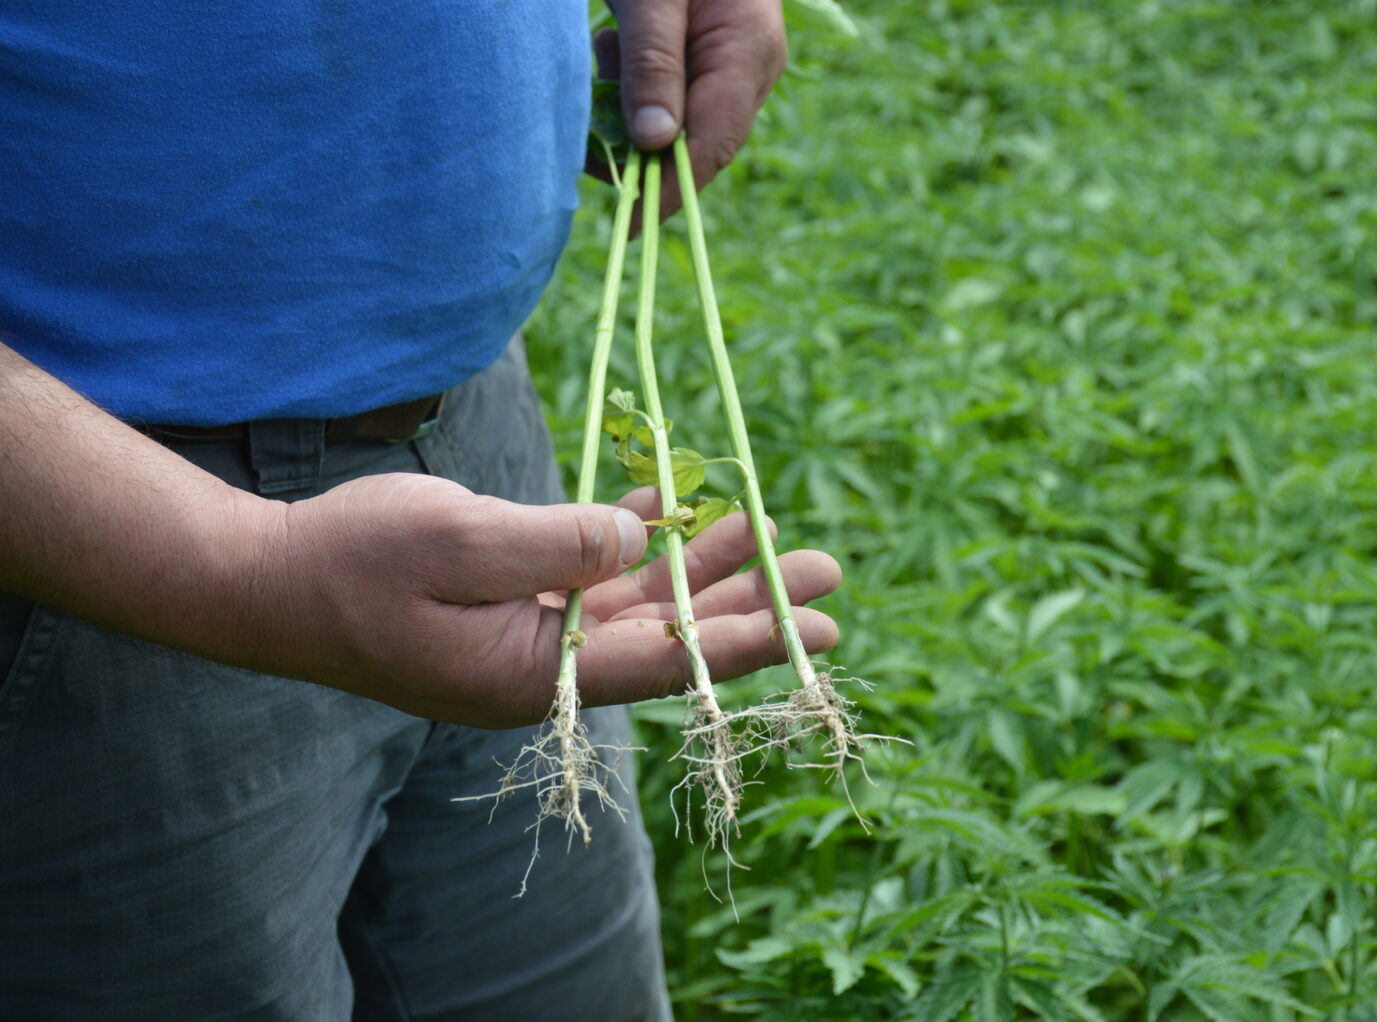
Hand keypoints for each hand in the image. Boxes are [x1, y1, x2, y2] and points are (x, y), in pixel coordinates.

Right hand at [252, 475, 837, 727]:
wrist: (265, 580)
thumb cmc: (349, 563)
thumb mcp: (457, 541)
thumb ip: (556, 543)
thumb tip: (641, 539)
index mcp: (535, 677)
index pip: (664, 663)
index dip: (746, 641)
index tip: (817, 627)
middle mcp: (545, 668)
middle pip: (669, 634)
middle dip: (748, 599)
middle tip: (825, 571)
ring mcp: (528, 638)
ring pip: (638, 602)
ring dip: (702, 566)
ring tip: (769, 528)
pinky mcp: (509, 605)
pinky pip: (591, 576)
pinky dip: (633, 541)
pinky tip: (675, 509)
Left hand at [597, 0, 786, 223]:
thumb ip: (652, 63)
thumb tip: (651, 143)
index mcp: (749, 51)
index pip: (713, 145)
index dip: (672, 191)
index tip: (631, 224)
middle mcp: (749, 67)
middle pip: (693, 140)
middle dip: (635, 142)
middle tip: (588, 122)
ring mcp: (732, 63)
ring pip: (674, 119)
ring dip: (627, 102)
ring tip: (611, 44)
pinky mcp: (708, 56)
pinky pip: (669, 93)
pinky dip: (632, 82)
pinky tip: (618, 41)